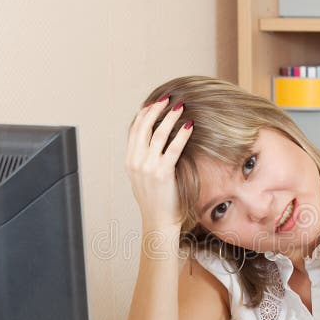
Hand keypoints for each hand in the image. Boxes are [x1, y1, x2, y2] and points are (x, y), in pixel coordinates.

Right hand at [125, 96, 193, 229]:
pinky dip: (181, 134)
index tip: (153, 103)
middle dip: (156, 110)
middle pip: (144, 127)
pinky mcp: (162, 173)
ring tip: (180, 107)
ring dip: (169, 118)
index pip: (134, 130)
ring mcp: (147, 167)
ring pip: (158, 134)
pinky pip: (173, 148)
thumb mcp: (143, 178)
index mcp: (129, 162)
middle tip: (167, 98)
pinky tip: (189, 125)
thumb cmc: (156, 201)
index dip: (144, 114)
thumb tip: (154, 143)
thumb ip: (144, 160)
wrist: (158, 221)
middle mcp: (135, 162)